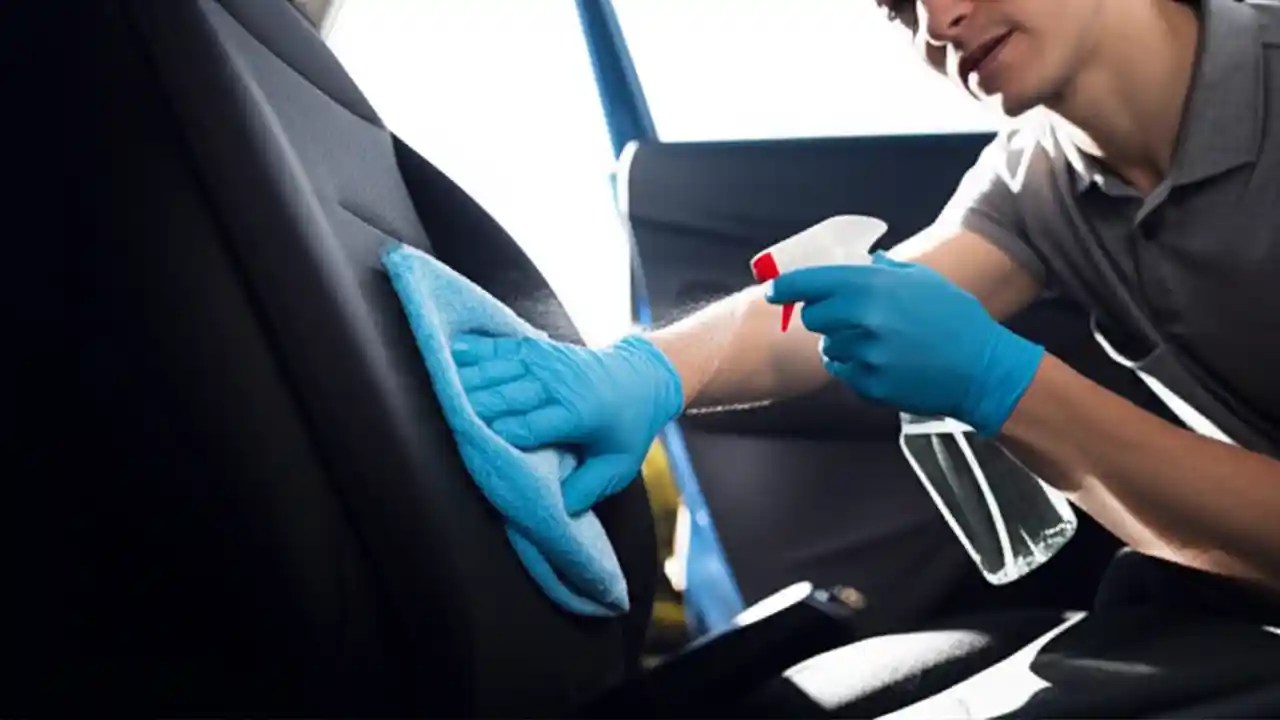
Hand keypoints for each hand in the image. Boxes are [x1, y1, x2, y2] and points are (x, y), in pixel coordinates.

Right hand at [451, 334, 683, 514]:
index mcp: (579, 414)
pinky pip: (503, 347)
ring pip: (499, 369)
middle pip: (507, 395)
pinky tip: (452, 351)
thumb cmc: (626, 428)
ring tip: (435, 388)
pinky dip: (477, 349)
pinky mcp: (540, 348)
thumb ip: (588, 487)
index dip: (500, 434)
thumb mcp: (618, 465)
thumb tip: (560, 508)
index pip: (531, 426)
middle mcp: (560, 384)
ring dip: (467, 379)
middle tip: (440, 418)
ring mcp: (548, 362)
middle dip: (474, 407)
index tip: (474, 446)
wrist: (642, 377)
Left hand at [766, 253, 1044, 435]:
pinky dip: (857, 368)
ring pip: (828, 347)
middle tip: (846, 316)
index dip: (787, 286)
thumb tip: (853, 261)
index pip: (812, 283)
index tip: (773, 289)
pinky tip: (886, 362)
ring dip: (842, 343)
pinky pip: (845, 373)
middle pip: (813, 317)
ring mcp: (866, 356)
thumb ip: (881, 270)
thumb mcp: (921, 280)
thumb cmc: (955, 319)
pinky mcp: (870, 386)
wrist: (982, 369)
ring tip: (878, 341)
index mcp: (873, 287)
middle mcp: (864, 320)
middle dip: (823, 315)